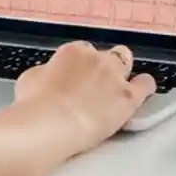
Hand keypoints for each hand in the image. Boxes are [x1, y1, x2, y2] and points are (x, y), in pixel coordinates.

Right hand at [14, 42, 155, 151]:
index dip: (80, 66)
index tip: (76, 78)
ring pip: (126, 64)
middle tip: (95, 85)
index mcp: (72, 52)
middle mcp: (96, 59)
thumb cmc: (34, 105)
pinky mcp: (128, 98)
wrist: (49, 124)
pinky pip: (146, 85)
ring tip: (117, 89)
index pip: (82, 51)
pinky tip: (142, 92)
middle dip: (103, 67)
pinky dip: (144, 87)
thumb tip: (50, 78)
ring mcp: (114, 77)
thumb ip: (46, 74)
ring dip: (123, 74)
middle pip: (107, 56)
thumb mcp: (30, 79)